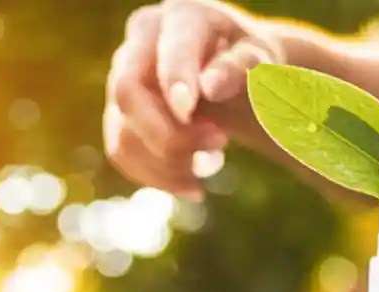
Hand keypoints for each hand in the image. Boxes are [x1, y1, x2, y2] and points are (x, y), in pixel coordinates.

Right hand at [104, 0, 283, 198]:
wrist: (229, 72)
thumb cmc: (248, 60)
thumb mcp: (260, 58)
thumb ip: (241, 66)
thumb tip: (210, 87)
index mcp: (178, 16)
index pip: (165, 49)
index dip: (175, 80)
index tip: (191, 112)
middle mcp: (138, 43)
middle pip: (128, 94)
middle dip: (170, 133)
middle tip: (221, 145)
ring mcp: (121, 79)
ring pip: (123, 134)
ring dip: (168, 163)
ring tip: (213, 166)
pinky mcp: (118, 115)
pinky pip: (122, 153)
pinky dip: (157, 178)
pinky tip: (193, 187)